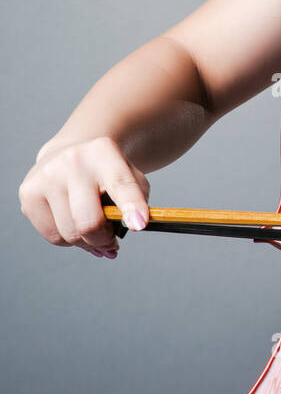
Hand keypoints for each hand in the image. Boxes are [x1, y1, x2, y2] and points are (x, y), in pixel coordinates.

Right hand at [18, 137, 150, 258]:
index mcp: (103, 151)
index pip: (120, 184)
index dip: (131, 206)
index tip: (139, 225)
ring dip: (86, 242)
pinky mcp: (28, 193)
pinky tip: (72, 223)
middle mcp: (72, 160)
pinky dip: (67, 239)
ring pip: (70, 234)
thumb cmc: (106, 172)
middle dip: (104, 240)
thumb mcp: (130, 176)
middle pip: (89, 221)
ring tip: (92, 230)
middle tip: (111, 241)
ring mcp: (46, 176)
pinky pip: (52, 236)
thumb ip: (137, 201)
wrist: (71, 152)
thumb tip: (129, 229)